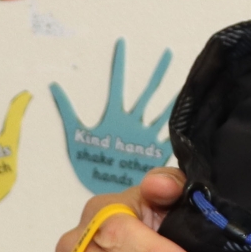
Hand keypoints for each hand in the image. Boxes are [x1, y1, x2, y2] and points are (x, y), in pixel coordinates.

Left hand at [51, 39, 175, 193]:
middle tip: (167, 53)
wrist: (104, 208)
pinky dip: (184, 133)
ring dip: (173, 97)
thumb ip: (67, 112)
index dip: (120, 65)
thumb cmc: (88, 169)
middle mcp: (134, 126)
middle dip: (156, 73)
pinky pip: (174, 145)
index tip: (122, 43)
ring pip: (164, 114)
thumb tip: (54, 86)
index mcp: (114, 118)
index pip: (117, 85)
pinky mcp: (159, 162)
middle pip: (147, 94)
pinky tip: (196, 122)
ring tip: (189, 79)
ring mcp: (148, 141)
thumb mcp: (76, 136)